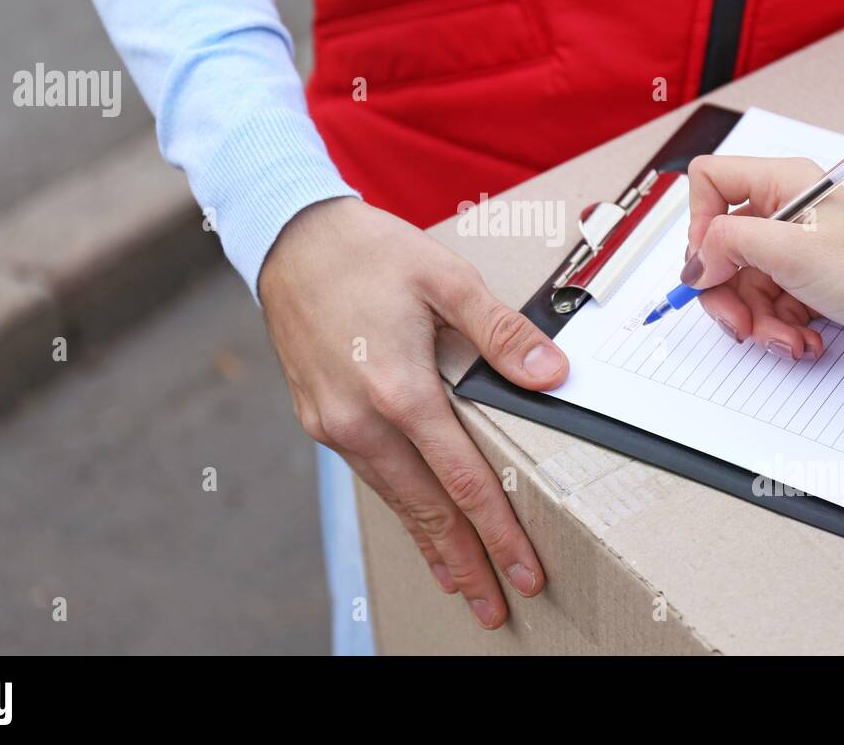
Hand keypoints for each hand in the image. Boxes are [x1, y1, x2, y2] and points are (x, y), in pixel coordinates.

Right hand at [258, 197, 569, 628]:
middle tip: (495, 604)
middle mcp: (361, 418)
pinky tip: (415, 524)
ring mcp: (334, 424)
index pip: (463, 478)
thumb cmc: (369, 252)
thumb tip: (552, 378)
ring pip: (395, 499)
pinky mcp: (318, 419)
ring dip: (431, 544)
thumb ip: (501, 334)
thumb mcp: (446, 278)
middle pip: (426, 508)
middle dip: (465, 561)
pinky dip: (399, 508)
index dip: (497, 529)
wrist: (291, 239)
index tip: (524, 567)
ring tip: (460, 582)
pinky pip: (370, 476)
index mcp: (399, 388)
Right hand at [681, 155, 843, 357]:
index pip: (710, 182)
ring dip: (756, 321)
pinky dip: (778, 328)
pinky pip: (766, 304)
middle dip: (726, 293)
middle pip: (719, 246)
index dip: (699, 223)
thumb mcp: (790, 251)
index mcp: (782, 182)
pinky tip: (803, 340)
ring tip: (786, 340)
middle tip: (739, 324)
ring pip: (741, 284)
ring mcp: (792, 248)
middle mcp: (783, 211)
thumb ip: (728, 244)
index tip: (711, 262)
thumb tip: (694, 264)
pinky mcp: (803, 281)